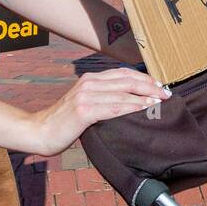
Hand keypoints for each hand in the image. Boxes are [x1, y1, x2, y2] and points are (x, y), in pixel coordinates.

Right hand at [23, 68, 169, 155]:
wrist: (40, 132)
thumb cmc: (65, 122)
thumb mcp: (84, 103)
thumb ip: (102, 98)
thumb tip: (128, 101)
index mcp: (90, 79)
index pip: (123, 73)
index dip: (143, 78)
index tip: (159, 85)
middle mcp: (89, 83)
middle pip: (126, 80)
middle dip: (149, 86)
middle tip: (166, 93)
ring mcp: (86, 95)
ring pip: (123, 92)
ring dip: (145, 96)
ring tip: (160, 100)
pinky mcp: (84, 110)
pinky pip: (114, 107)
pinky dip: (132, 106)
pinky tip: (144, 108)